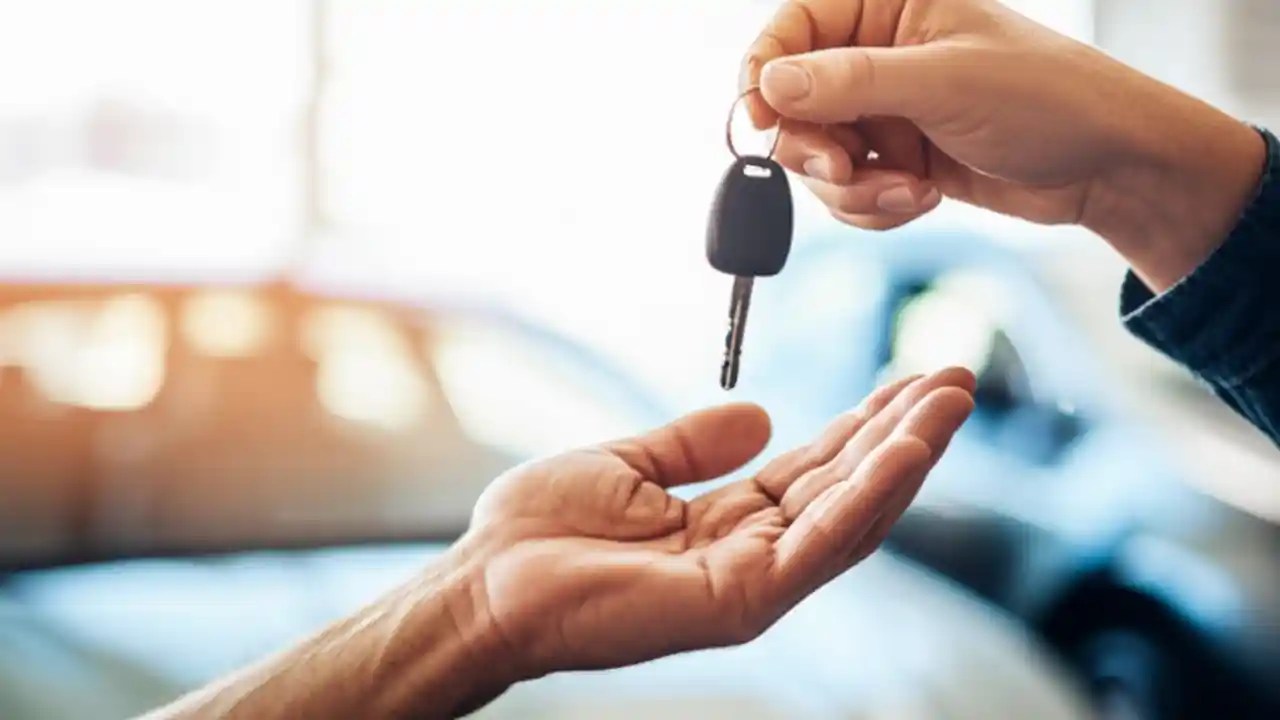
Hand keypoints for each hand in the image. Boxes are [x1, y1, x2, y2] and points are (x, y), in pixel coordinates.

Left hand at [457, 368, 972, 685]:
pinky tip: (904, 450)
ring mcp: (752, 582)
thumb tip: (760, 413)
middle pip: (848, 487)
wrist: (488, 581)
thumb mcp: (629, 463)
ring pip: (851, 514)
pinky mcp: (741, 603)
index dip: (866, 424)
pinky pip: (820, 544)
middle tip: (956, 376)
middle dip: (906, 432)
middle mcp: (753, 553)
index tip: (911, 379)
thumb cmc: (543, 528)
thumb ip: (695, 443)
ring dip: (906, 455)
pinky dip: (867, 494)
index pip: (817, 469)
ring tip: (949, 399)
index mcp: (727, 521)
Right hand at [741, 0, 1265, 290]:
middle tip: (845, 168)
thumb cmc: (1046, 99)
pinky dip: (873, 206)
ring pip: (816, 155)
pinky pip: (848, 190)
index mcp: (889, 4)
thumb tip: (770, 84)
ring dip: (851, 187)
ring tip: (907, 192)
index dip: (765, 73)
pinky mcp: (896, 157)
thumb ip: (851, 82)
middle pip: (793, 102)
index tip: (763, 121)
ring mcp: (885, 108)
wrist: (1106, 167)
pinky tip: (920, 199)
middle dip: (815, 147)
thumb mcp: (943, 83)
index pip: (793, 27)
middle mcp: (879, 52)